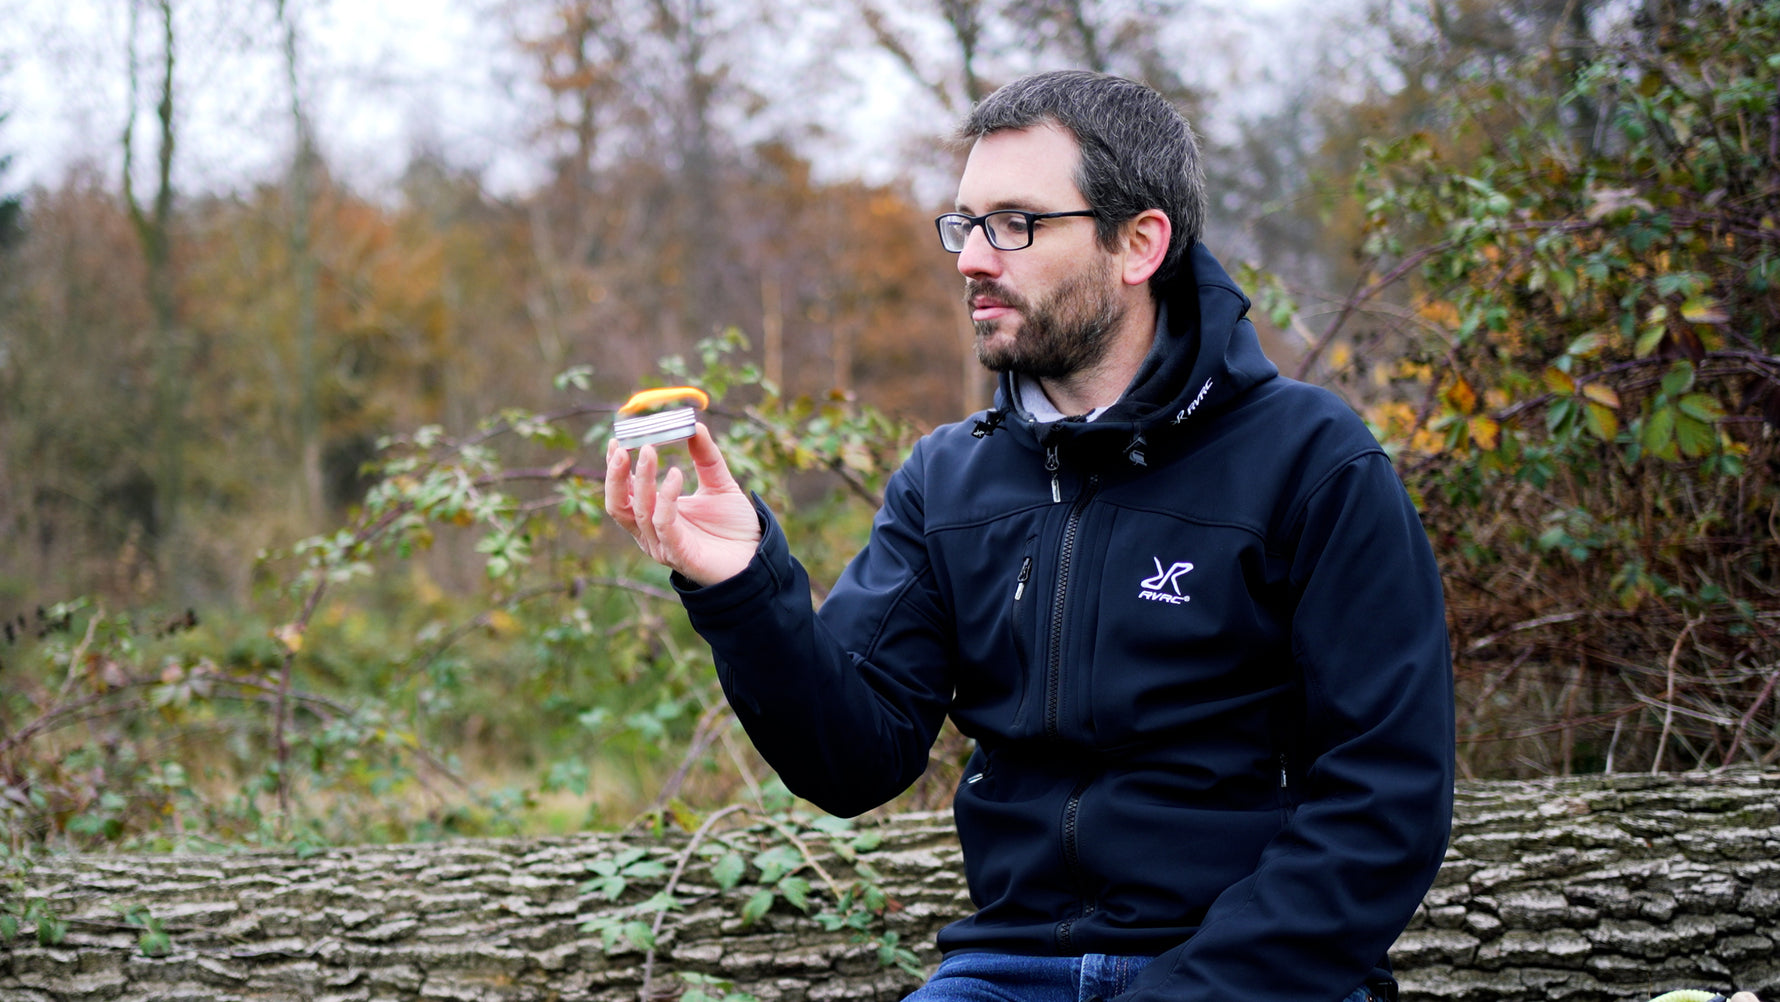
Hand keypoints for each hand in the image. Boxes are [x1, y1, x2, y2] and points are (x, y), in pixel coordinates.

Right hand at [605, 423, 760, 585]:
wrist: (758, 558)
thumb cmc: (735, 527)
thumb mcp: (720, 484)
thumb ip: (706, 457)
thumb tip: (694, 425)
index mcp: (655, 514)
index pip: (624, 492)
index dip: (616, 468)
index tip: (617, 439)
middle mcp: (652, 532)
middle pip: (619, 505)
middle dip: (616, 476)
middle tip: (623, 446)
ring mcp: (664, 545)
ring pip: (640, 512)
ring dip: (642, 479)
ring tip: (649, 450)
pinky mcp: (680, 555)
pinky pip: (664, 524)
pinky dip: (666, 497)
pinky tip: (675, 474)